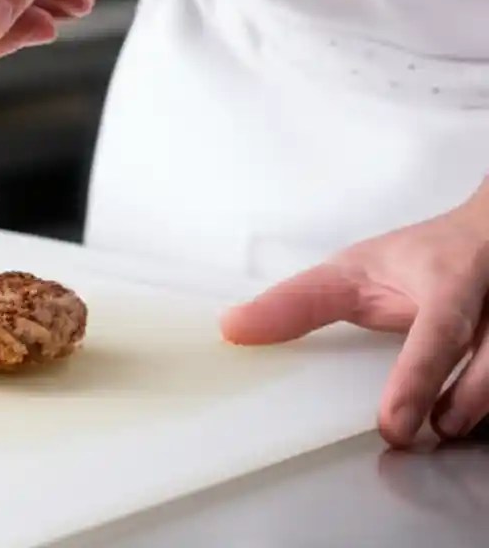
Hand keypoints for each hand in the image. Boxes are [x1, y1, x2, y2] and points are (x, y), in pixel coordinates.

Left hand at [221, 181, 488, 447]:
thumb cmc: (422, 260)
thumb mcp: (355, 271)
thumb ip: (300, 303)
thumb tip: (232, 328)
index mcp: (451, 281)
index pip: (440, 330)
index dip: (418, 377)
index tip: (396, 424)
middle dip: (464, 400)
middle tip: (410, 435)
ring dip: (480, 408)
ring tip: (441, 428)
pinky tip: (466, 418)